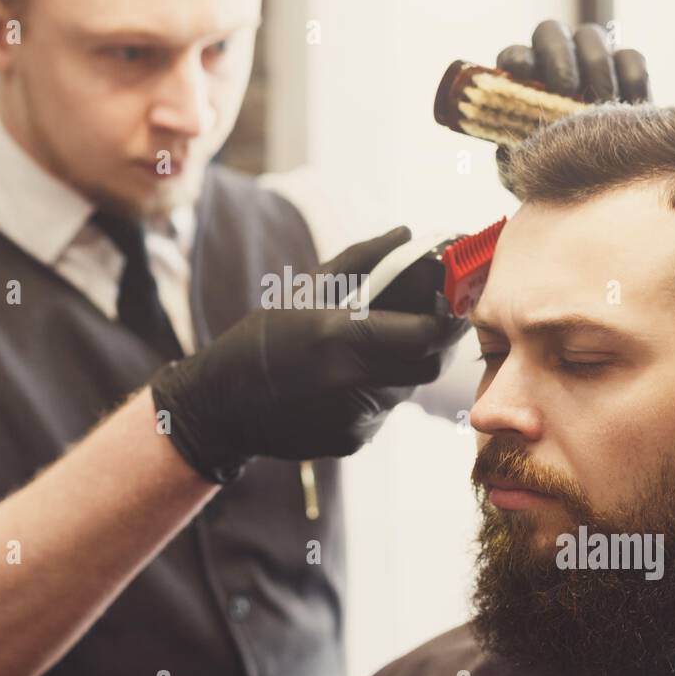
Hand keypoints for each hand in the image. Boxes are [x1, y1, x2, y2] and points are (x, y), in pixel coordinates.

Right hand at [148, 226, 467, 482]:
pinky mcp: (352, 441)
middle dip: (432, 339)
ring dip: (400, 362)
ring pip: (407, 387)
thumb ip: (365, 261)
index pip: (426, 333)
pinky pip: (383, 409)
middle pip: (428, 364)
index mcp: (341, 339)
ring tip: (366, 346)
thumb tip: (408, 235)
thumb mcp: (306, 289)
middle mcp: (353, 384)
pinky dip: (377, 388)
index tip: (452, 296)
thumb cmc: (262, 338)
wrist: (222, 407)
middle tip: (424, 315)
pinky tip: (344, 378)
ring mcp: (355, 419)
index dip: (447, 315)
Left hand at [494, 19, 650, 167]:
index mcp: (522, 82)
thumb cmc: (554, 172)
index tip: (522, 73)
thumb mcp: (527, 172)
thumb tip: (506, 148)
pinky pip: (630, 57)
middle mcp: (553, 61)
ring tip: (600, 102)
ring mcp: (590, 60)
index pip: (513, 56)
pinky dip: (630, 78)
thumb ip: (513, 159)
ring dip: (595, 67)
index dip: (516, 59)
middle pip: (550, 31)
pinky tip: (629, 105)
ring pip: (591, 36)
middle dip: (557, 56)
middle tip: (565, 89)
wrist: (601, 180)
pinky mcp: (625, 69)